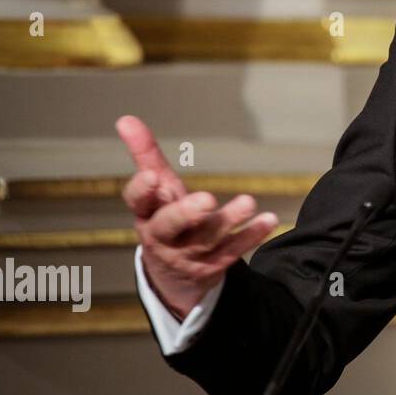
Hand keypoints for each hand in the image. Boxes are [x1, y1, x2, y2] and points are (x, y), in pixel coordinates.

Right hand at [116, 114, 277, 320]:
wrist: (175, 275)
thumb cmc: (164, 219)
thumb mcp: (156, 190)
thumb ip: (145, 156)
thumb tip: (126, 119)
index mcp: (146, 215)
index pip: (138, 203)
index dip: (142, 191)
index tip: (154, 177)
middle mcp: (164, 237)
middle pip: (169, 226)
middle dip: (186, 213)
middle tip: (207, 199)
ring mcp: (189, 254)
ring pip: (207, 238)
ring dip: (228, 220)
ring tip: (248, 202)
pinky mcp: (214, 264)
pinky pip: (234, 250)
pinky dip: (251, 235)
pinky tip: (269, 220)